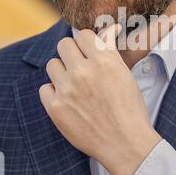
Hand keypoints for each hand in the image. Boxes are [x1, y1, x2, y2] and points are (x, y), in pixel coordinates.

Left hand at [39, 24, 161, 174]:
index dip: (86, 44)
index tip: (88, 54)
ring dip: (61, 73)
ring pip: (52, 65)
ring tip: (74, 87)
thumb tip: (108, 29)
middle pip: (63, 45)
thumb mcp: (125, 75)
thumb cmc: (130, 110)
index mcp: (104, 60)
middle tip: (79, 68)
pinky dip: (54, 94)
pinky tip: (68, 102)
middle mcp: (83, 71)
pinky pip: (44, 88)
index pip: (83, 35)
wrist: (126, 145)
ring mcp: (67, 89)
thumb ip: (110, 52)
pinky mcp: (56, 107)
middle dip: (71, 54)